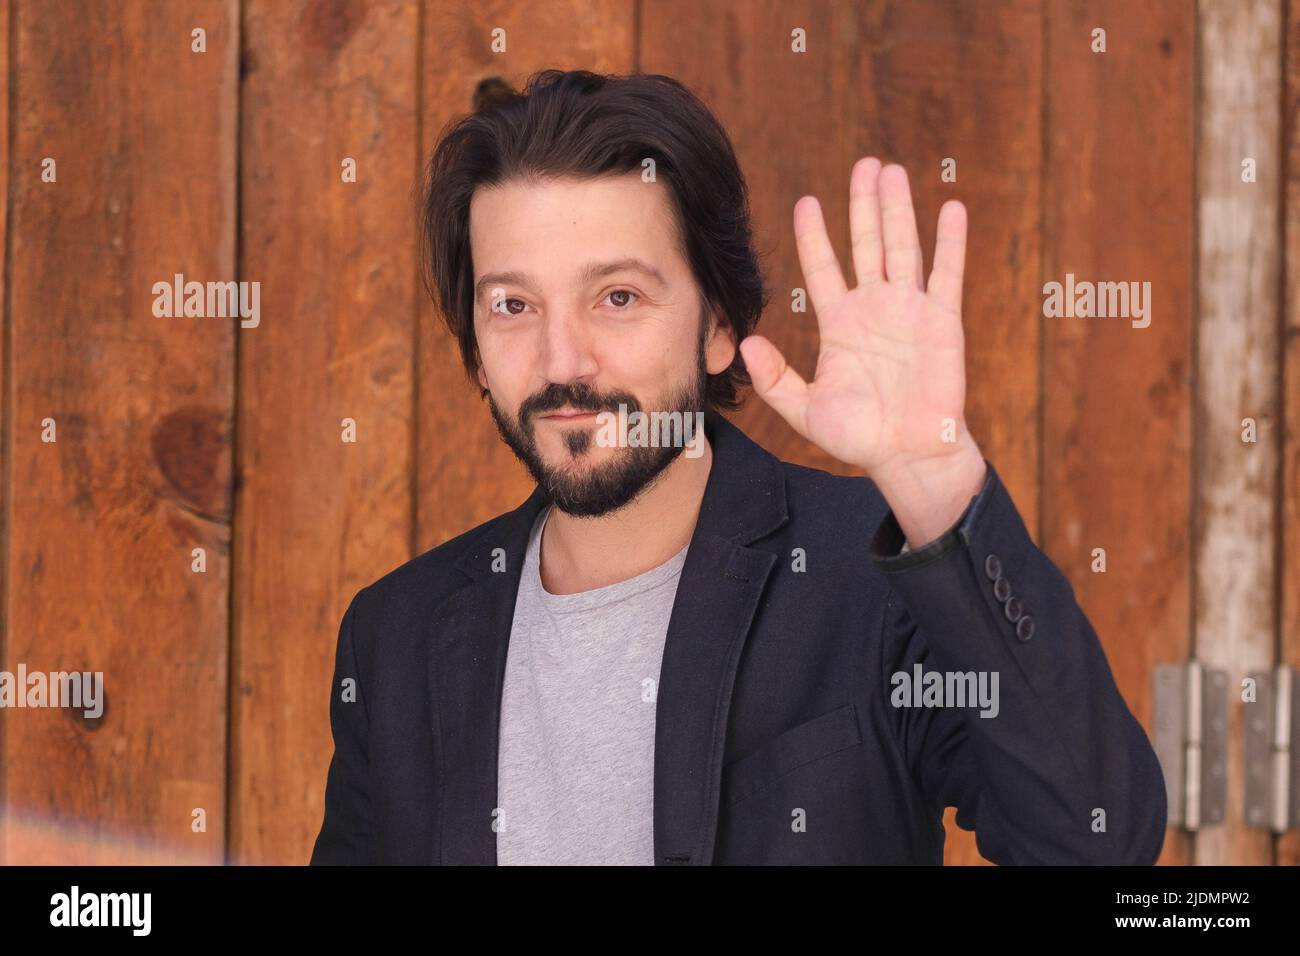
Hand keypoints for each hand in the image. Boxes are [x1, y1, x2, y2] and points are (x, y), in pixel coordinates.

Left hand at [739, 158, 985, 544]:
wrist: (908, 454)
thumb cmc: (859, 438)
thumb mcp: (805, 410)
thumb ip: (775, 378)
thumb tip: (747, 343)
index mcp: (840, 324)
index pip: (824, 267)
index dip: (815, 235)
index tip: (806, 202)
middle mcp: (874, 309)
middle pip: (867, 243)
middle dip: (864, 204)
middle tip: (864, 164)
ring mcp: (910, 311)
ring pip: (903, 247)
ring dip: (899, 209)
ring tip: (893, 171)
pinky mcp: (943, 321)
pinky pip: (947, 274)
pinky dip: (950, 242)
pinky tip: (951, 209)